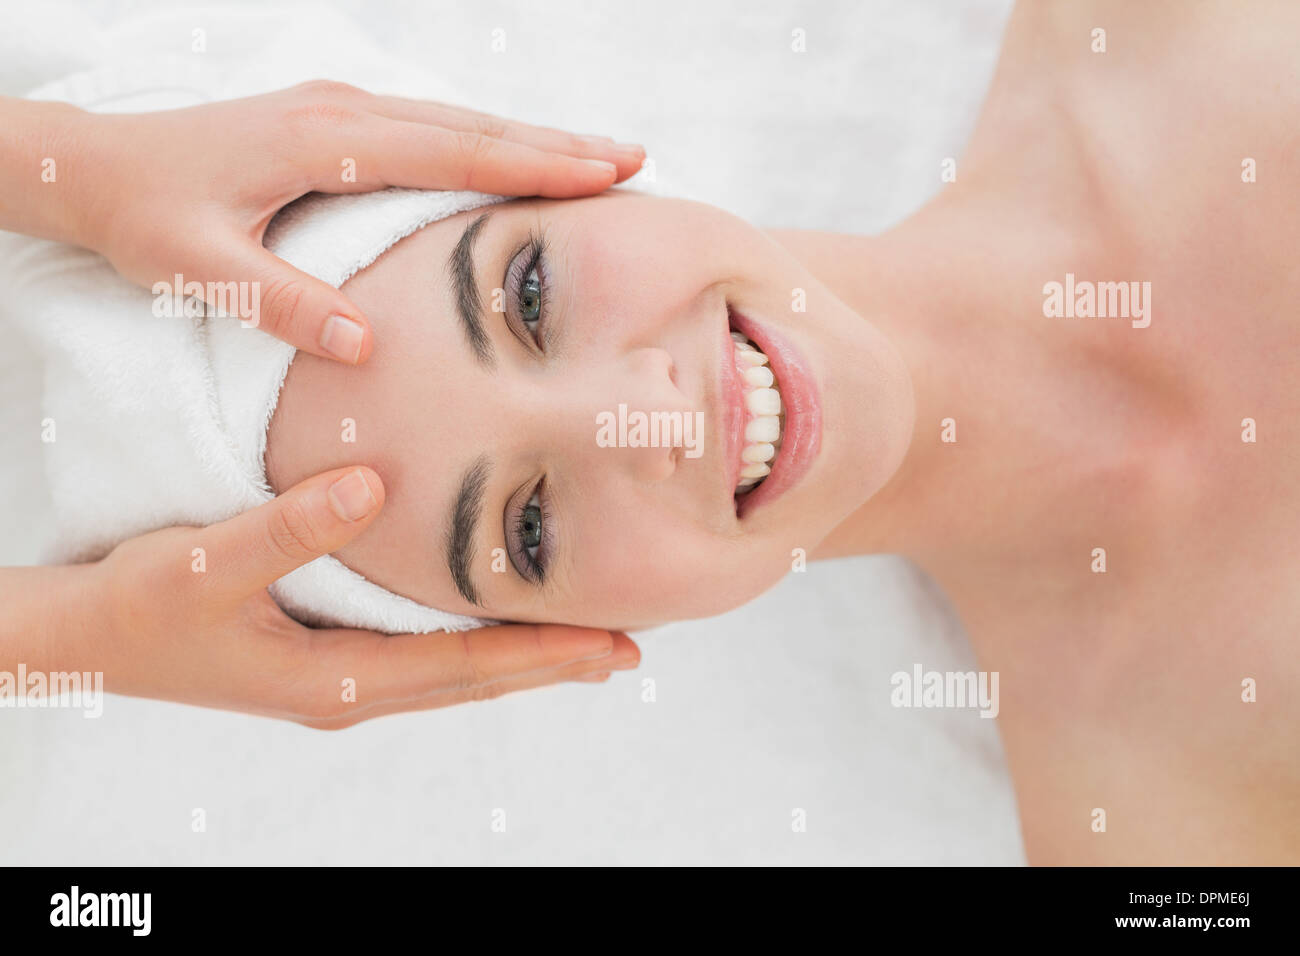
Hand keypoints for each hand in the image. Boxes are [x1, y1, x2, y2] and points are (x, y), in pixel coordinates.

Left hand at [49, 82, 644, 360]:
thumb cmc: (146, 216)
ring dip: (533, 136)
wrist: (93, 165)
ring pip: (459, 120)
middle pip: (472, 125)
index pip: (449, 152)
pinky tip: (521, 157)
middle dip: (558, 141)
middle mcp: (343, 112)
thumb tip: (369, 345)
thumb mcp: (198, 270)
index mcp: (322, 142)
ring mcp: (342, 109)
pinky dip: (489, 141)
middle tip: (636, 159)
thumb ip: (281, 305)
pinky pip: (432, 127)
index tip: (603, 172)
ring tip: (603, 155)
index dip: (531, 163)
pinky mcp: (337, 120)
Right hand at [68, 466, 638, 727]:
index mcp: (335, 681)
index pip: (465, 669)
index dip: (541, 655)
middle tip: (626, 651)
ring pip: (454, 677)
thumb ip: (290, 526)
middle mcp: (349, 692)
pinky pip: (423, 661)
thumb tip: (369, 485)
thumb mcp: (206, 562)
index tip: (610, 645)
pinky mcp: (325, 663)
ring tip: (582, 647)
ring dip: (521, 662)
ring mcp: (338, 682)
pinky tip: (492, 631)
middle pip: (475, 682)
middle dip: (552, 666)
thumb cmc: (139, 606)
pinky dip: (474, 649)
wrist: (84, 638)